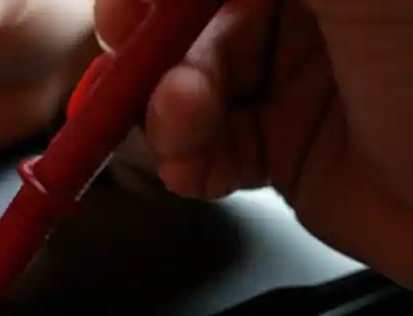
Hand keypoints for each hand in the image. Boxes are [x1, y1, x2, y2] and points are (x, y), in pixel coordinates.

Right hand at [97, 0, 412, 283]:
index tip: (128, 8)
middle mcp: (322, 9)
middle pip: (195, 12)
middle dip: (155, 42)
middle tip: (130, 60)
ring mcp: (304, 77)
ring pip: (191, 76)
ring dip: (166, 106)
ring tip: (181, 126)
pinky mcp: (290, 148)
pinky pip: (208, 144)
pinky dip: (185, 158)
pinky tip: (190, 166)